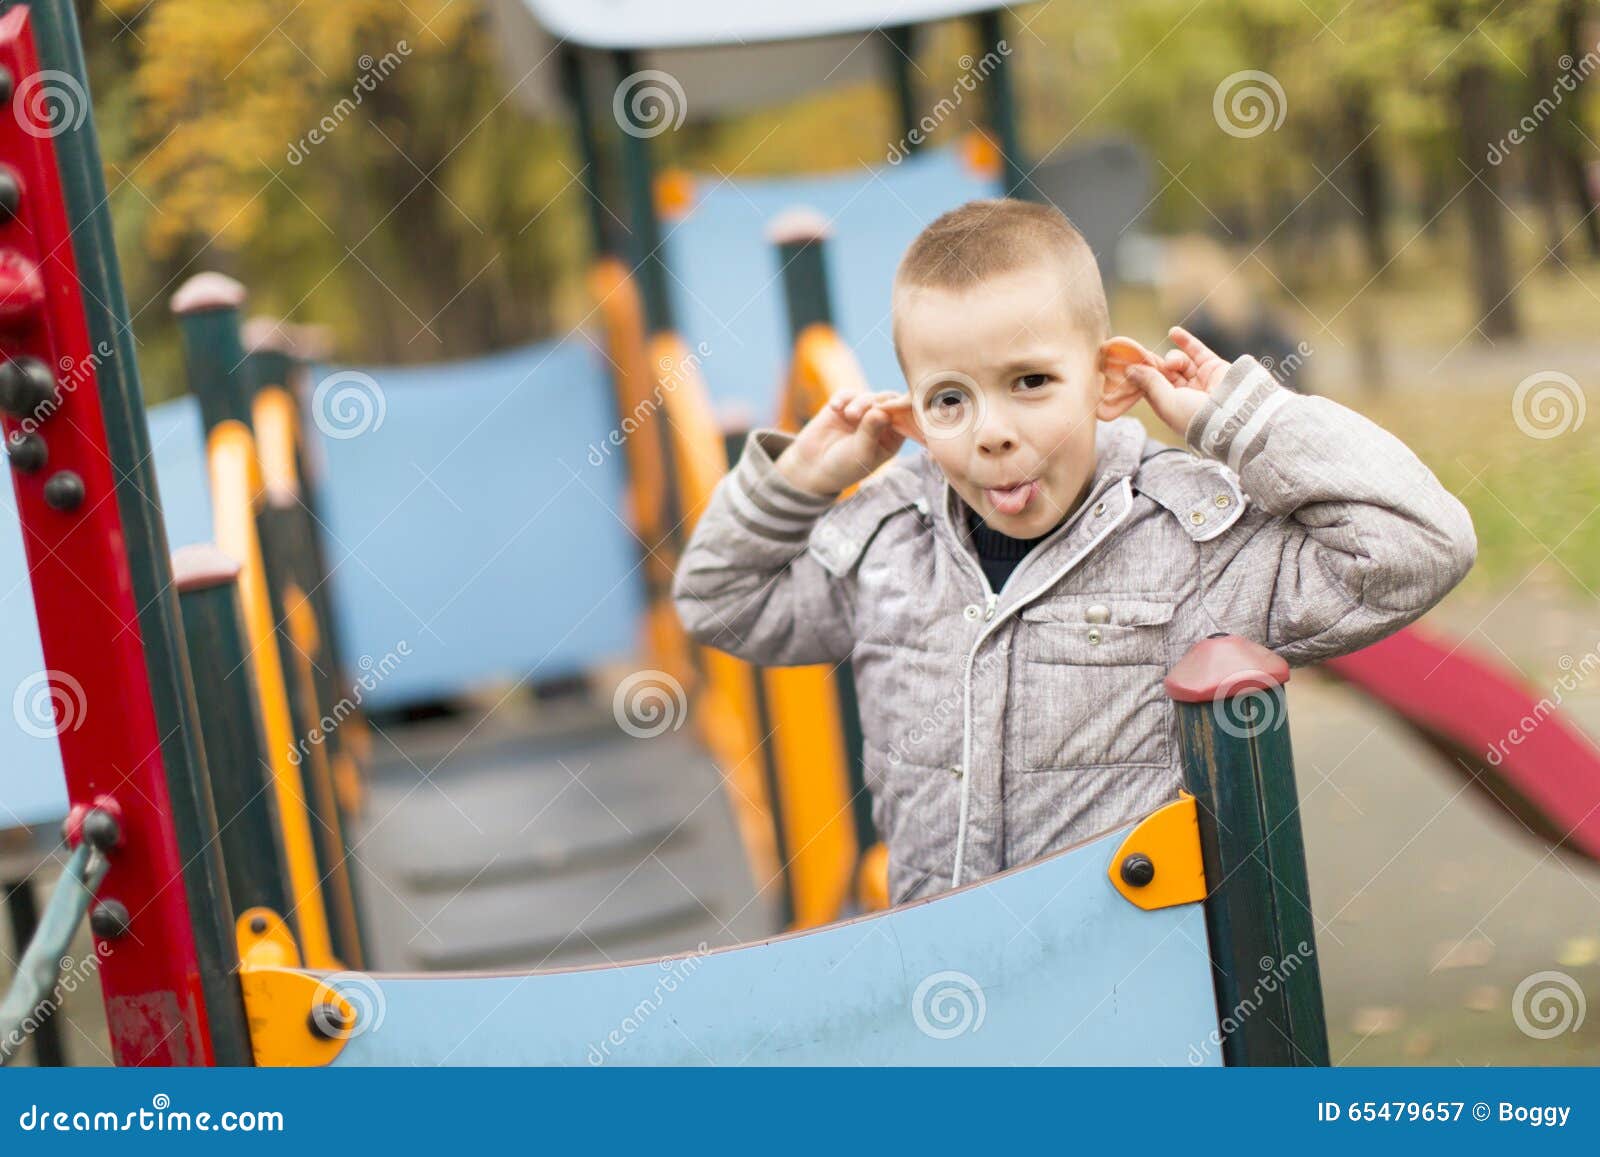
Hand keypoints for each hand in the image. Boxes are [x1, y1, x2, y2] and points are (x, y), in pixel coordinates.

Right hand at [775, 389, 917, 496]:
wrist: (813, 468)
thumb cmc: (843, 467)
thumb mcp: (861, 453)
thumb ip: (871, 432)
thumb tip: (881, 411)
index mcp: (893, 437)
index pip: (905, 417)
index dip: (902, 409)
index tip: (892, 410)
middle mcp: (880, 423)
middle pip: (888, 401)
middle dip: (879, 403)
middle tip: (869, 411)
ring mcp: (862, 412)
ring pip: (868, 396)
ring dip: (860, 403)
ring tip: (849, 415)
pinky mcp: (843, 405)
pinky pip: (847, 394)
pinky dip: (842, 398)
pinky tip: (835, 407)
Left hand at [1096, 326, 1231, 436]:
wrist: (1233, 415)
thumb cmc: (1194, 416)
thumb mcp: (1165, 401)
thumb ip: (1148, 382)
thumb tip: (1129, 369)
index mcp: (1172, 408)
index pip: (1152, 388)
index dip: (1141, 375)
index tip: (1129, 363)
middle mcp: (1186, 396)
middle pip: (1164, 374)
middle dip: (1154, 364)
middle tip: (1142, 354)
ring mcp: (1201, 381)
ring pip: (1179, 362)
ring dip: (1172, 358)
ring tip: (1173, 363)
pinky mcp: (1214, 367)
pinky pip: (1197, 351)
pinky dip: (1185, 340)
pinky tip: (1173, 332)